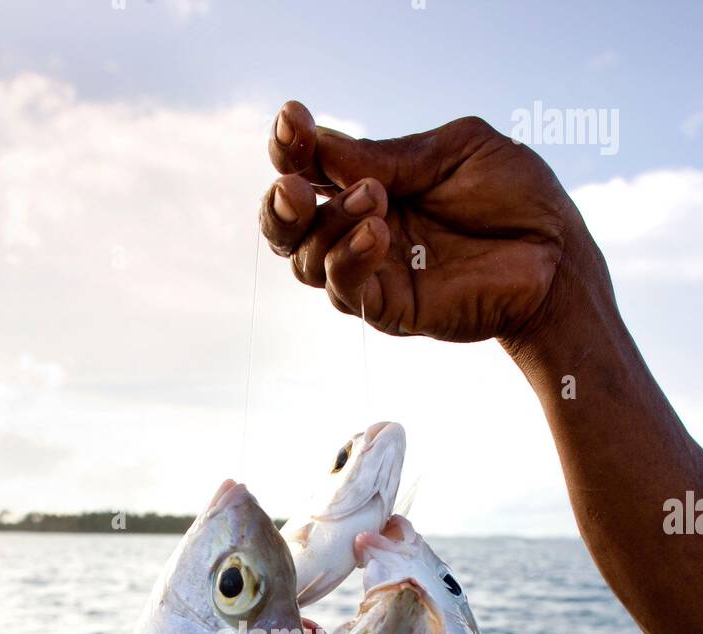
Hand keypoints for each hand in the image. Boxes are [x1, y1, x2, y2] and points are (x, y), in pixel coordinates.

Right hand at [260, 100, 593, 345]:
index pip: (310, 171)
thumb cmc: (514, 197)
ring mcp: (373, 273)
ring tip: (376, 200)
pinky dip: (348, 260)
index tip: (293, 120)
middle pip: (287, 228)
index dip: (290, 148)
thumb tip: (322, 148)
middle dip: (279, 205)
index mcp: (371, 185)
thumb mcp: (452, 153)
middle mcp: (360, 231)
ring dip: (327, 226)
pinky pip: (346, 293)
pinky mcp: (391, 310)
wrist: (557, 251)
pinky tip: (377, 232)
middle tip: (295, 186)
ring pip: (306, 263)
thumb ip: (388, 156)